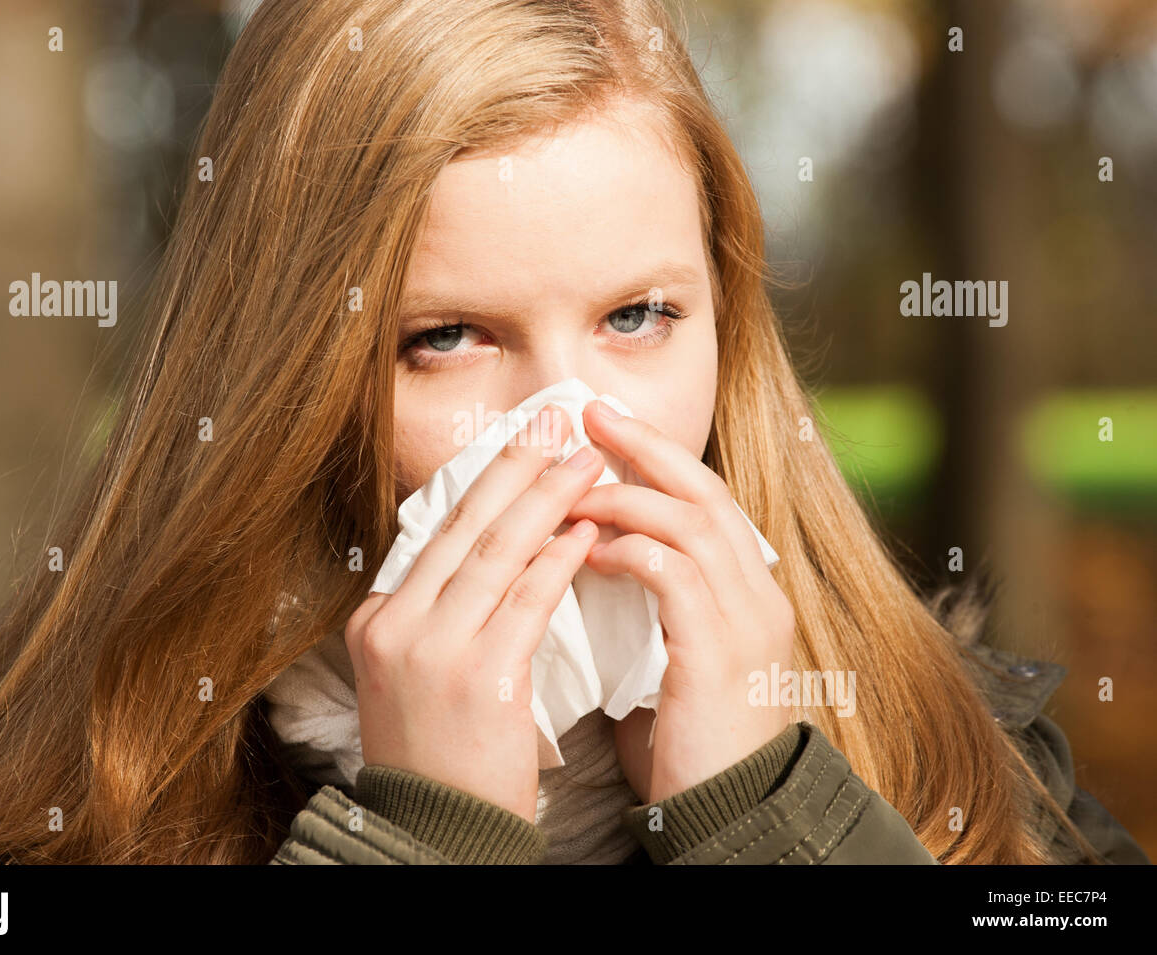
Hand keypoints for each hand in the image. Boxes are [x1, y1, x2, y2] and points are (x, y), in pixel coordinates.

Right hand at [345, 403, 603, 821]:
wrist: (432, 834)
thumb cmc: (437, 755)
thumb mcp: (414, 676)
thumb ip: (439, 614)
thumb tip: (489, 554)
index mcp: (376, 621)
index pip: (436, 534)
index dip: (485, 482)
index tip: (520, 441)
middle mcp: (395, 626)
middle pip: (465, 527)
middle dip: (517, 466)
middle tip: (556, 420)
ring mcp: (433, 650)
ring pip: (497, 552)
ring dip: (548, 499)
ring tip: (586, 462)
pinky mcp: (480, 678)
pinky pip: (527, 601)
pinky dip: (558, 560)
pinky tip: (585, 531)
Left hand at [565, 399, 794, 804]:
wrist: (730, 818)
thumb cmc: (690, 746)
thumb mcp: (674, 662)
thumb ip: (651, 609)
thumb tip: (588, 563)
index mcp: (749, 593)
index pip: (707, 501)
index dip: (658, 458)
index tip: (607, 427)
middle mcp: (758, 596)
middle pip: (704, 492)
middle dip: (644, 447)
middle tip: (590, 414)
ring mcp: (746, 621)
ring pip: (688, 523)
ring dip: (624, 497)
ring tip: (571, 487)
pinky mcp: (719, 653)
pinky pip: (673, 575)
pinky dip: (627, 551)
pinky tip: (584, 551)